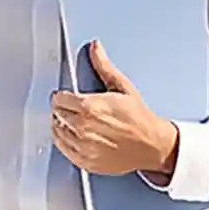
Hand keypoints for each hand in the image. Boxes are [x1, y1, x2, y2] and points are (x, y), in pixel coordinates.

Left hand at [50, 40, 178, 176]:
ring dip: (61, 125)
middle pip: (56, 115)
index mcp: (89, 107)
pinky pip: (64, 150)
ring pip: (57, 132)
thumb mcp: (122, 88)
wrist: (152, 145)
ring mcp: (83, 147)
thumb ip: (103, 66)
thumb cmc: (139, 118)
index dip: (62, 96)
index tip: (66, 97)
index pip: (58, 99)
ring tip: (73, 122)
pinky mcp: (85, 161)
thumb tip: (95, 48)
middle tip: (72, 108)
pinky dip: (65, 142)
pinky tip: (74, 136)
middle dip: (62, 109)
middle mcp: (83, 128)